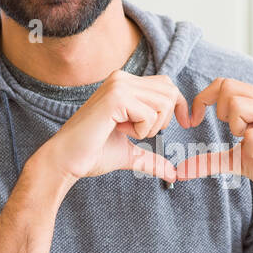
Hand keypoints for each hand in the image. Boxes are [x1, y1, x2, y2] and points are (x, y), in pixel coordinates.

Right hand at [35, 70, 189, 185]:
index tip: (185, 123)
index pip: (167, 84)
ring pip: (163, 103)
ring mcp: (118, 85)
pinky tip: (117, 131)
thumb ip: (151, 158)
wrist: (67, 160)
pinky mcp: (116, 98)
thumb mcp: (130, 153)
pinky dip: (140, 131)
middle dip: (164, 119)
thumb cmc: (93, 154)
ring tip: (125, 131)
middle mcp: (121, 78)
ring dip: (151, 127)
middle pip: (169, 91)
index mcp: (124, 84)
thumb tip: (174, 174)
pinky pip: (149, 115)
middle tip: (141, 133)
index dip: (179, 104)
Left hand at [175, 78, 252, 220]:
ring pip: (239, 108)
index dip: (203, 99)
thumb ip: (210, 160)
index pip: (224, 83)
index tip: (193, 120)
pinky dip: (252, 151)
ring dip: (239, 133)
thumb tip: (180, 170)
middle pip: (228, 91)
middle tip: (239, 136)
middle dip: (224, 117)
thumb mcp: (237, 160)